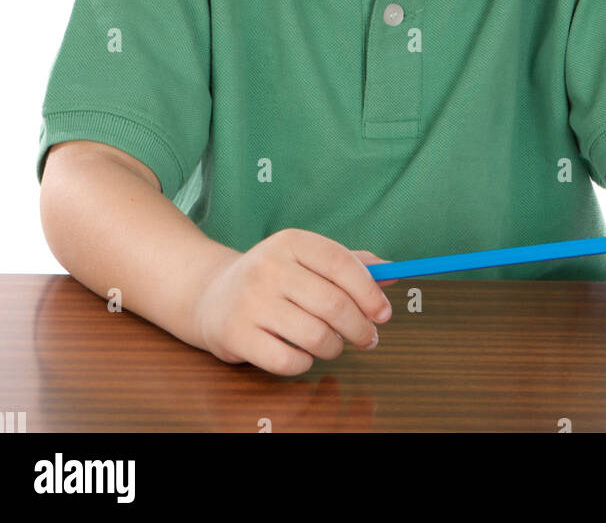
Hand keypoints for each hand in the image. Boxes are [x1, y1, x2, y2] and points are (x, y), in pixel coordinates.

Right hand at [193, 228, 397, 376]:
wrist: (211, 294)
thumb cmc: (273, 279)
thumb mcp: (307, 260)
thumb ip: (351, 265)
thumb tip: (394, 272)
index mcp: (290, 242)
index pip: (341, 264)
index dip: (369, 291)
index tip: (384, 313)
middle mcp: (269, 267)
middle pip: (333, 304)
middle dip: (360, 328)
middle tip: (368, 339)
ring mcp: (250, 302)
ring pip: (315, 336)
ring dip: (334, 347)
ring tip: (332, 345)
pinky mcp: (236, 335)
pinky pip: (288, 361)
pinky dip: (305, 363)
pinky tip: (302, 354)